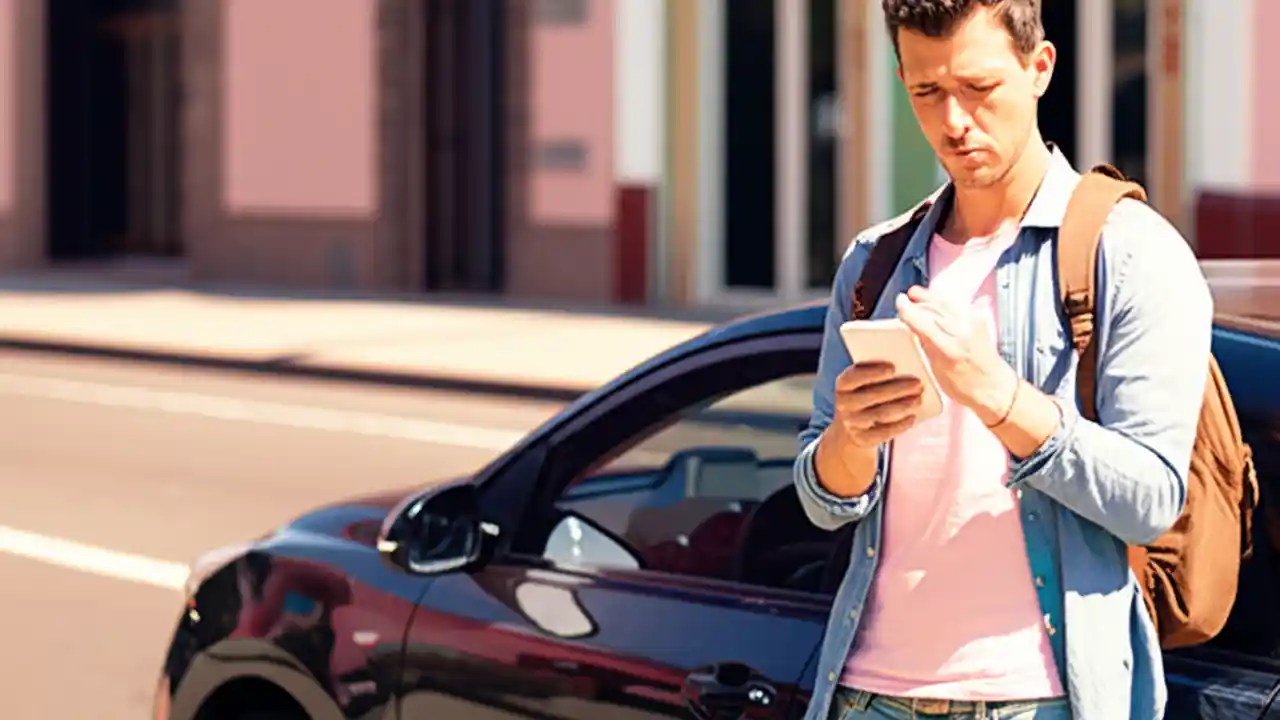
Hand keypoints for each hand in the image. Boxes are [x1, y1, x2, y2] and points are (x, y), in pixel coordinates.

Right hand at [830, 361, 924, 450]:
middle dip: (897, 388)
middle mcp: (844, 404)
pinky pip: (884, 432)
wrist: (851, 427)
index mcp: (843, 384)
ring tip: (919, 399)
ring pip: (880, 414)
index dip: (872, 372)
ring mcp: (852, 423)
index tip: (893, 368)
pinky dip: (900, 425)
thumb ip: (878, 368)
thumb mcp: (863, 381)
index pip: (854, 376)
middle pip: (872, 395)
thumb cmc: (866, 394)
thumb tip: (909, 355)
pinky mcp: (862, 439)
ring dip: (902, 406)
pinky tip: (912, 417)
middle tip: (918, 383)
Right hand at [894, 285, 1018, 422]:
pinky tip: (941, 302)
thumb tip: (914, 328)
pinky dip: (947, 301)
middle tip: (908, 297)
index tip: (900, 301)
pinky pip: (959, 304)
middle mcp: (961, 331)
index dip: (907, 308)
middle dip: (920, 299)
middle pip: (934, 306)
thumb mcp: (936, 369)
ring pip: (947, 301)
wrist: (995, 388)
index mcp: (947, 347)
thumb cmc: (968, 386)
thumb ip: (925, 345)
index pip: (921, 320)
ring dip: (932, 297)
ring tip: (920, 295)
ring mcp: (973, 323)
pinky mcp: (980, 320)